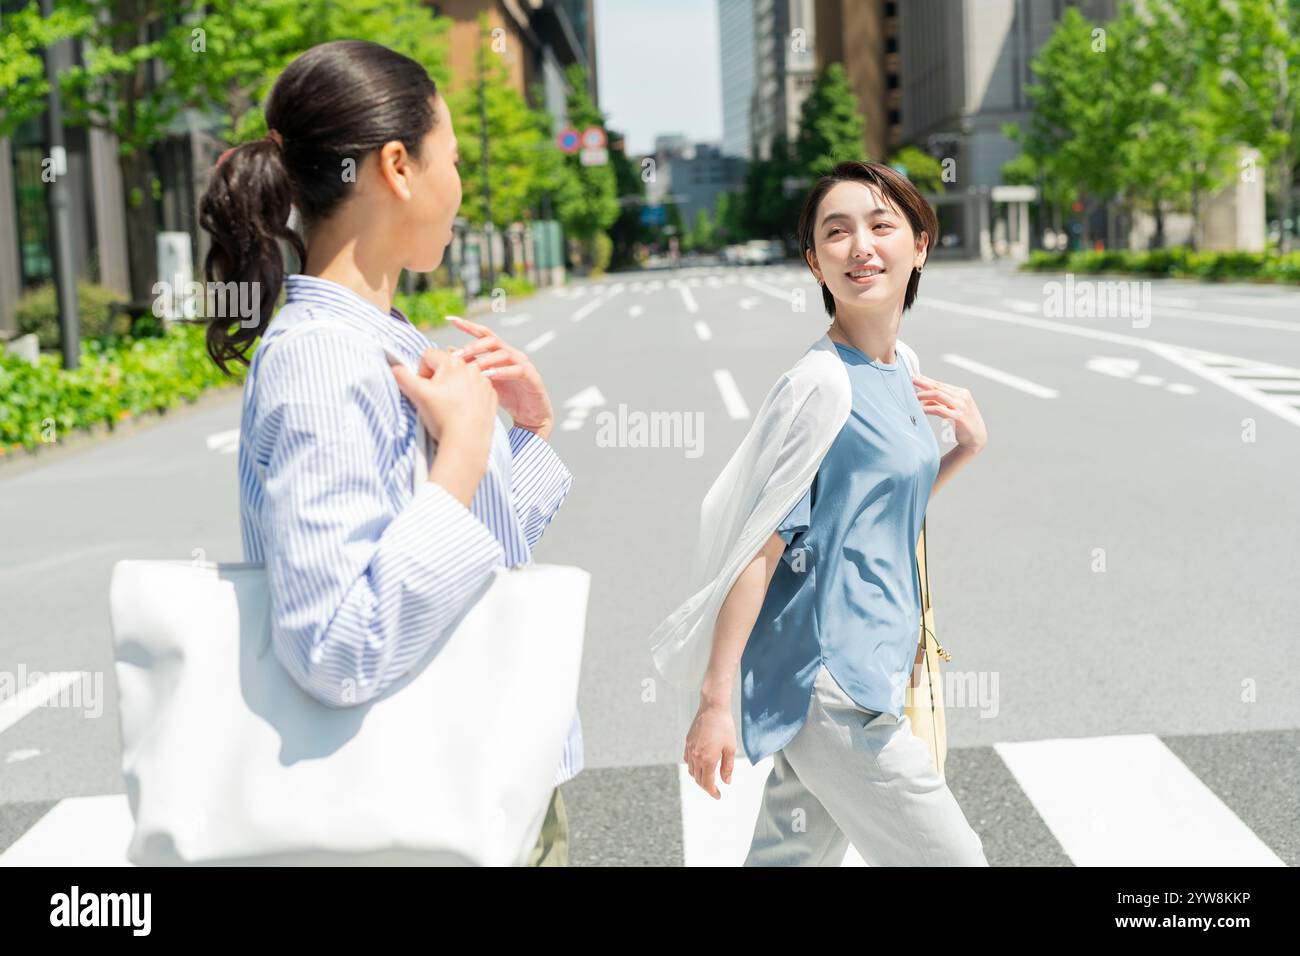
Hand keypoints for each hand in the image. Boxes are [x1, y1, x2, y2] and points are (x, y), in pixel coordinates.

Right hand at [391, 345, 497, 446]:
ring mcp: (484, 381)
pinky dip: (468, 398)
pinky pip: (475, 390)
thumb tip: (395, 367)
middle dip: (438, 381)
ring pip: (460, 379)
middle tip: (438, 401)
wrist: (468, 441)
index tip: (426, 390)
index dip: (421, 373)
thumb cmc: (443, 417)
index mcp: (453, 361)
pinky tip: (463, 412)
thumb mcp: (417, 394)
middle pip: (445, 367)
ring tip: (451, 408)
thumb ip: (402, 376)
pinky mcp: (491, 395)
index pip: (428, 356)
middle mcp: (471, 367)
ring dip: (453, 389)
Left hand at [447, 316, 554, 438]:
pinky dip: (502, 372)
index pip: (483, 334)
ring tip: (471, 368)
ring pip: (504, 353)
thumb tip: (449, 351)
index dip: (468, 326)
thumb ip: (470, 366)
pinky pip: (517, 370)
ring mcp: (523, 364)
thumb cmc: (507, 396)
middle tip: (457, 355)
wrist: (530, 415)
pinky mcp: (532, 377)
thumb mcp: (485, 380)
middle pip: (492, 340)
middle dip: (473, 346)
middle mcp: (512, 354)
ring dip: (486, 359)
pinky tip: (489, 376)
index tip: (451, 320)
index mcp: (500, 353)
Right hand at [684, 700, 735, 799]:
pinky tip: (700, 765)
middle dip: (707, 786)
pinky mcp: (687, 742)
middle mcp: (696, 756)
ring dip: (699, 777)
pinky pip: (687, 760)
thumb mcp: (730, 748)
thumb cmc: (724, 726)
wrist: (712, 708)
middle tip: (715, 789)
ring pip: (691, 771)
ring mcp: (690, 749)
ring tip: (708, 777)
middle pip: (698, 779)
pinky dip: (693, 767)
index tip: (718, 796)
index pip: (707, 783)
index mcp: (708, 759)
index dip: (712, 792)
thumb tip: (727, 782)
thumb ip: (728, 767)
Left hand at [912, 373, 986, 452]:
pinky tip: (921, 409)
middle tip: (912, 380)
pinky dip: (928, 408)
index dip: (927, 380)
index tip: (916, 377)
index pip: (941, 384)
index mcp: (962, 393)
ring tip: (914, 396)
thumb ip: (940, 403)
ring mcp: (961, 406)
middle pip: (939, 387)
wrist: (977, 438)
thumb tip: (923, 399)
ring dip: (925, 395)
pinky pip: (940, 409)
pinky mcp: (959, 417)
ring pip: (939, 395)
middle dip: (924, 383)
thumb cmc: (963, 423)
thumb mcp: (953, 409)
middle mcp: (962, 397)